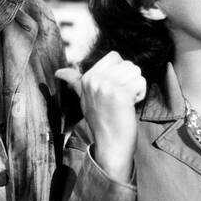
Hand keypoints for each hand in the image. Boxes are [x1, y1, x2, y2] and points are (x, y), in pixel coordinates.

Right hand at [55, 52, 145, 180]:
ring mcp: (108, 86)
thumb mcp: (84, 99)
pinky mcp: (122, 93)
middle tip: (120, 98)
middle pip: (128, 64)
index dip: (120, 71)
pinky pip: (141, 83)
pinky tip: (130, 105)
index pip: (114, 56)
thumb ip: (75, 82)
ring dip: (136, 87)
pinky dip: (140, 94)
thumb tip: (59, 72)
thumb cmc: (101, 121)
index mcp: (87, 78)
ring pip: (136, 72)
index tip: (113, 89)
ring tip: (125, 101)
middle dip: (130, 79)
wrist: (110, 143)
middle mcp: (95, 79)